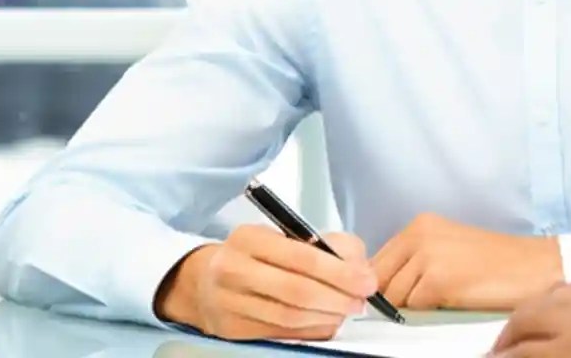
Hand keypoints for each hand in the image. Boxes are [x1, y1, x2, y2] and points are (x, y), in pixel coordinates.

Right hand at [153, 225, 376, 340]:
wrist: (204, 280)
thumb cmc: (258, 255)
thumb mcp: (287, 236)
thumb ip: (330, 245)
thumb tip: (360, 269)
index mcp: (248, 238)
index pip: (301, 256)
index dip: (339, 272)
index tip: (366, 281)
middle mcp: (232, 269)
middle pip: (296, 291)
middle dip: (338, 298)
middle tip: (361, 300)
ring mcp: (228, 302)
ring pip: (289, 317)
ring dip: (327, 316)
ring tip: (346, 310)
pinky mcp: (231, 330)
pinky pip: (280, 333)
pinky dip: (311, 329)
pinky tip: (326, 321)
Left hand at [372, 213, 562, 309]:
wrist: (532, 266)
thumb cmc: (496, 262)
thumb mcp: (447, 248)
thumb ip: (414, 260)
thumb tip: (382, 286)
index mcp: (419, 225)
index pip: (376, 260)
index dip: (382, 284)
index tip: (393, 298)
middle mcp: (418, 235)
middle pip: (379, 278)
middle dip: (391, 297)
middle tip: (417, 305)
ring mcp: (427, 256)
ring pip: (394, 297)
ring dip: (410, 307)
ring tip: (440, 301)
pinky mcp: (438, 280)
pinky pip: (413, 308)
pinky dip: (427, 313)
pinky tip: (450, 303)